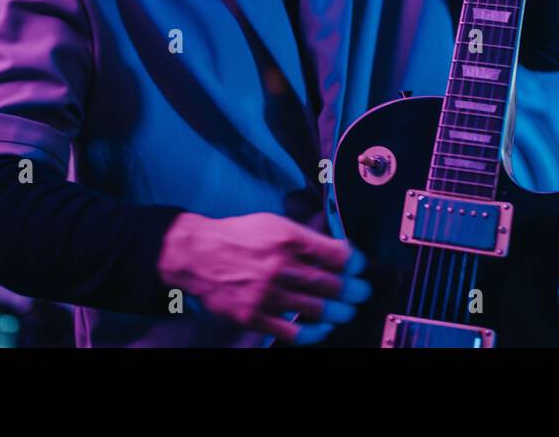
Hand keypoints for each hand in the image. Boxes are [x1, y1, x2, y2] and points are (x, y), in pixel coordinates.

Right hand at [157, 211, 370, 344]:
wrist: (197, 255)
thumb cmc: (237, 237)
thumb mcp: (274, 223)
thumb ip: (305, 236)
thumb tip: (336, 247)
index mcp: (288, 240)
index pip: (338, 255)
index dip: (356, 263)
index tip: (359, 266)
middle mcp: (281, 267)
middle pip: (334, 285)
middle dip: (354, 291)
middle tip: (360, 292)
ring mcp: (268, 294)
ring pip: (319, 310)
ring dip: (339, 313)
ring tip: (345, 311)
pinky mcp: (254, 315)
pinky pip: (293, 332)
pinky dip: (313, 333)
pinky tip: (321, 329)